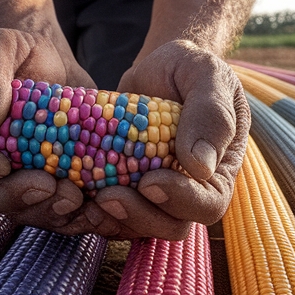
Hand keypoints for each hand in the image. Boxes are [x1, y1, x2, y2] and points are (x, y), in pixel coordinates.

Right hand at [0, 28, 118, 234]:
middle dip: (18, 197)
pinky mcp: (56, 182)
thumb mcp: (0, 47)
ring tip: (78, 199)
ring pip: (27, 210)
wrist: (52, 58)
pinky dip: (79, 215)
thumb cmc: (18, 49)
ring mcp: (22, 176)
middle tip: (49, 186)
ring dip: (51, 212)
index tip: (1, 164)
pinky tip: (98, 207)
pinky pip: (61, 211)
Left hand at [90, 40, 249, 238]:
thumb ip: (211, 114)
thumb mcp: (206, 74)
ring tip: (90, 197)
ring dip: (114, 219)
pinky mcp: (125, 189)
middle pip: (171, 225)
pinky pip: (112, 216)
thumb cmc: (188, 68)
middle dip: (140, 216)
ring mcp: (156, 194)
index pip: (208, 203)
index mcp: (218, 169)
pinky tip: (75, 194)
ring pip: (139, 226)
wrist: (156, 68)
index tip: (151, 181)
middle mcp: (190, 190)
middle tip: (109, 196)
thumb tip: (201, 166)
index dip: (181, 201)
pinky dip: (94, 212)